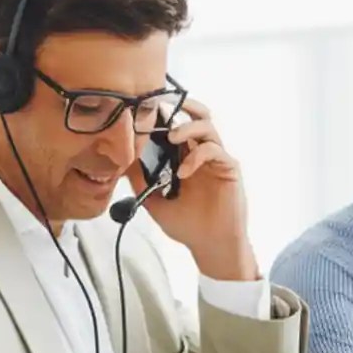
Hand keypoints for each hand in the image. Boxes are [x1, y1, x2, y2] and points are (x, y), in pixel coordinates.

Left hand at [125, 98, 257, 280]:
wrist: (210, 246)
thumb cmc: (188, 226)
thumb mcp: (155, 202)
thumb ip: (141, 181)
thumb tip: (123, 162)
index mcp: (186, 158)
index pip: (177, 127)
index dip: (164, 117)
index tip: (145, 110)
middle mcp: (202, 154)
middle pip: (197, 116)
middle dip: (181, 106)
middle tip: (162, 106)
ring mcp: (217, 160)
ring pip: (207, 127)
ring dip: (187, 128)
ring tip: (171, 138)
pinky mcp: (229, 169)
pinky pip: (214, 151)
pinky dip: (196, 156)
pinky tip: (183, 172)